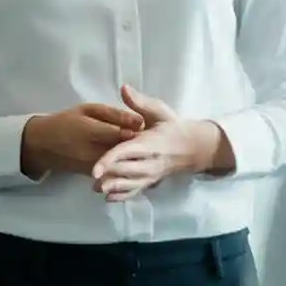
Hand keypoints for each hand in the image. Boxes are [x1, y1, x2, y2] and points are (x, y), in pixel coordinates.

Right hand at [20, 103, 145, 178]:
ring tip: (142, 149)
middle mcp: (90, 152)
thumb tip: (138, 119)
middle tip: (149, 138)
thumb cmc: (67, 121)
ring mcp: (92, 166)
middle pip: (123, 152)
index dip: (136, 130)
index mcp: (88, 130)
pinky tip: (134, 160)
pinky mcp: (93, 175)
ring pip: (120, 165)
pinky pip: (114, 174)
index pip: (119, 133)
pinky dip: (126, 167)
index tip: (148, 125)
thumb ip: (112, 113)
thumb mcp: (88, 109)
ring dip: (134, 158)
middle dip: (139, 147)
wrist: (44, 145)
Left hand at [91, 85, 220, 201]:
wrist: (194, 147)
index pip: (128, 152)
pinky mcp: (151, 182)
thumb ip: (139, 102)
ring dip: (114, 187)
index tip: (96, 168)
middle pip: (127, 170)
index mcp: (151, 143)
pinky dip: (122, 196)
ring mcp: (152, 174)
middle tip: (91, 176)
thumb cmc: (173, 127)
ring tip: (96, 189)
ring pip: (131, 183)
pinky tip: (108, 198)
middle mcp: (151, 162)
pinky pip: (136, 191)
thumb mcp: (159, 111)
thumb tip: (123, 88)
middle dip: (110, 174)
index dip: (110, 159)